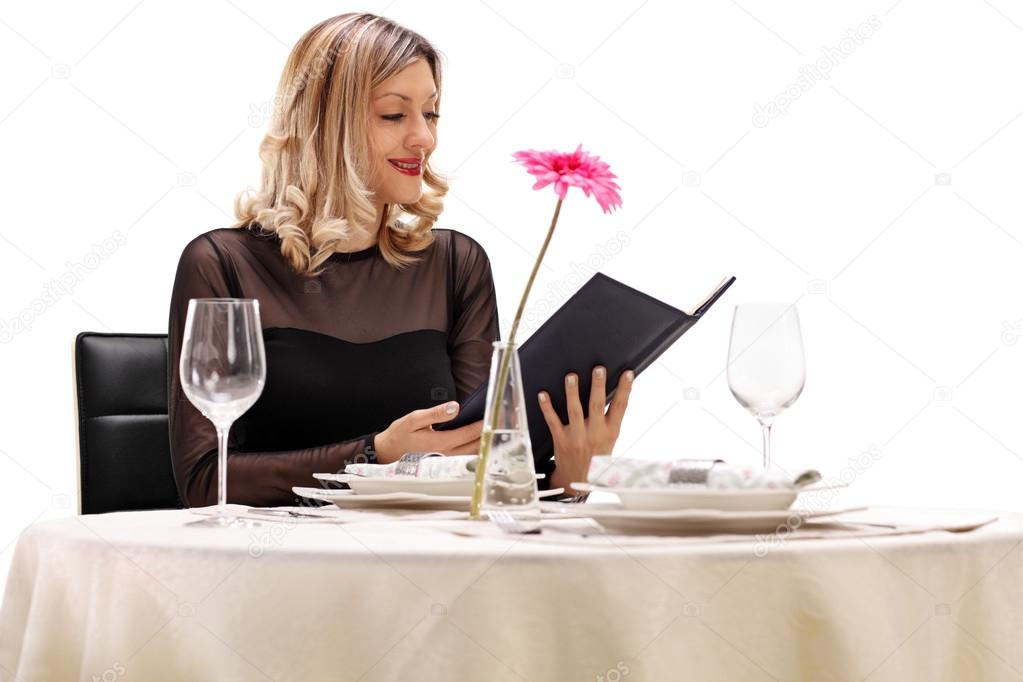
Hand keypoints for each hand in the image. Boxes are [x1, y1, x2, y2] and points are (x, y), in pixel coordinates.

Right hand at [374, 402, 482, 463]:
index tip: (492, 415)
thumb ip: (435, 413)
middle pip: (475, 446)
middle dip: (487, 434)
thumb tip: (455, 407)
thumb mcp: (414, 419)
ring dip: (482, 443)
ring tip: (491, 430)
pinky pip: (464, 458)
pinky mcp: (444, 465)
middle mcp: (446, 455)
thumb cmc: (399, 435)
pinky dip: (474, 450)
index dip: (482, 424)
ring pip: (472, 455)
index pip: (469, 433)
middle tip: (497, 422)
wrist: (386, 453)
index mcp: (440, 443)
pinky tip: (478, 440)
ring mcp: (446, 462)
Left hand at [537, 366, 634, 493]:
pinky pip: (553, 421)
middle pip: (597, 406)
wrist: (578, 480)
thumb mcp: (610, 441)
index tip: (627, 373)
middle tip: (598, 369)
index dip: (625, 390)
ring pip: (575, 411)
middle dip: (598, 386)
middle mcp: (595, 434)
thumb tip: (615, 393)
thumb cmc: (596, 457)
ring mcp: (577, 437)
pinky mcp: (561, 440)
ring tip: (571, 376)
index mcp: (610, 432)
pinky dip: (547, 408)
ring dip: (572, 392)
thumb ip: (611, 420)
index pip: (620, 407)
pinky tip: (543, 395)